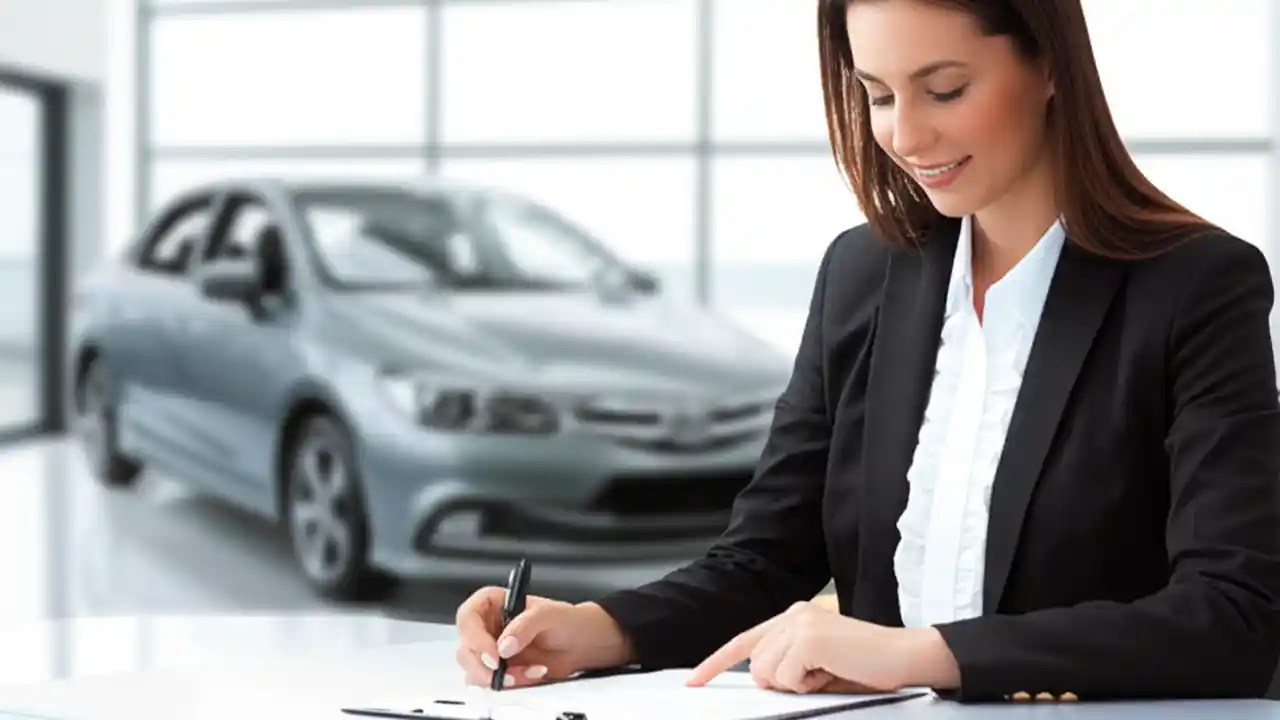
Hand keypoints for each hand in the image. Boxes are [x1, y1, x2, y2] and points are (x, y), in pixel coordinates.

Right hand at [454, 588, 634, 688]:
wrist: (582, 644)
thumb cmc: (567, 620)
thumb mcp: (549, 614)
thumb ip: (525, 625)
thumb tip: (504, 645)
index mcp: (493, 604)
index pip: (468, 617)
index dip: (474, 637)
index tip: (494, 654)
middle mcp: (487, 627)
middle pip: (466, 649)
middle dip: (484, 666)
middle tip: (506, 674)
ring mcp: (492, 651)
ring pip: (474, 670)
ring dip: (499, 677)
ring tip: (529, 672)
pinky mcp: (500, 671)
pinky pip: (491, 683)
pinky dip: (509, 685)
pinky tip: (532, 675)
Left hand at [686, 601, 957, 693]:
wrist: (903, 656)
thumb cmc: (865, 666)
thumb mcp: (817, 664)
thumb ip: (787, 664)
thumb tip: (761, 679)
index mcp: (792, 617)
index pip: (744, 642)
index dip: (715, 663)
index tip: (694, 682)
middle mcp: (792, 614)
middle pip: (755, 665)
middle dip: (782, 683)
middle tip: (820, 677)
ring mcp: (798, 623)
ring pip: (767, 674)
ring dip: (796, 685)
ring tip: (828, 673)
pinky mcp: (808, 638)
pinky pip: (787, 678)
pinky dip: (808, 685)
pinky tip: (832, 671)